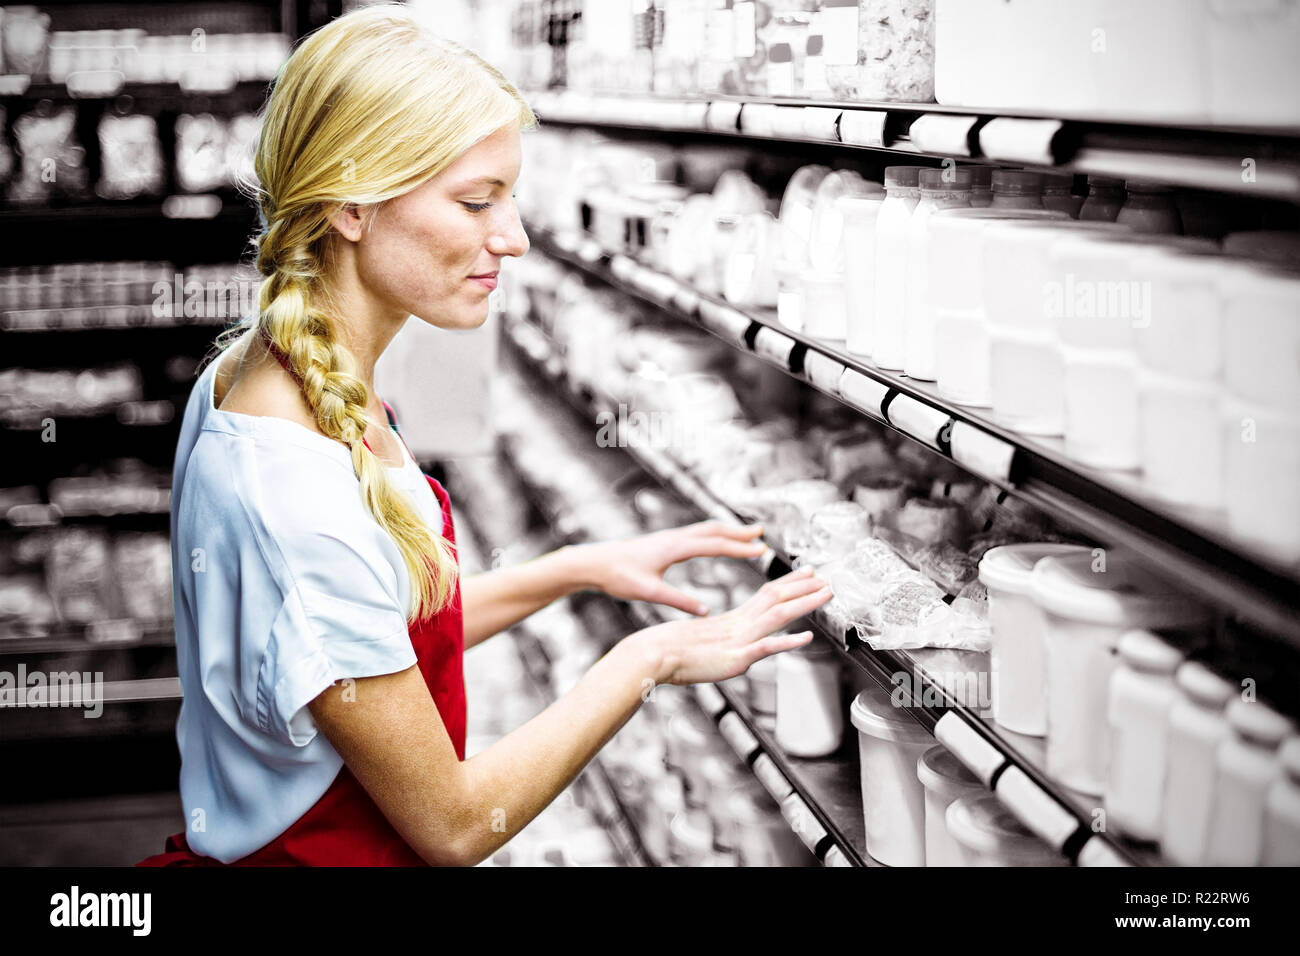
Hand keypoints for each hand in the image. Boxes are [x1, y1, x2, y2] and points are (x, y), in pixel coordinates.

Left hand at [576, 520, 768, 615]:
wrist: (594, 563)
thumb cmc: (618, 576)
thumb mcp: (649, 592)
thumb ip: (678, 601)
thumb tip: (705, 612)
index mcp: (674, 548)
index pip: (714, 545)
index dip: (739, 548)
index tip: (760, 551)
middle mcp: (675, 538)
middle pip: (714, 530)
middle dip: (739, 533)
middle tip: (762, 535)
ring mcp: (670, 537)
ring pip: (705, 529)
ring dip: (728, 530)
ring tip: (747, 534)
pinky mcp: (664, 541)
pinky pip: (696, 533)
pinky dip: (713, 534)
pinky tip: (716, 540)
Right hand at [634, 566, 832, 685]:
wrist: (654, 654)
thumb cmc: (670, 650)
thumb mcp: (702, 643)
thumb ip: (720, 643)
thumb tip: (732, 647)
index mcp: (733, 620)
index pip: (767, 594)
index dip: (789, 583)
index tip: (807, 573)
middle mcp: (740, 625)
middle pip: (777, 598)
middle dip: (804, 588)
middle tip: (826, 578)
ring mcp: (740, 640)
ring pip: (779, 615)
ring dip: (805, 603)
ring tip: (827, 595)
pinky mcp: (737, 657)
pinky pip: (767, 646)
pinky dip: (788, 641)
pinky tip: (807, 637)